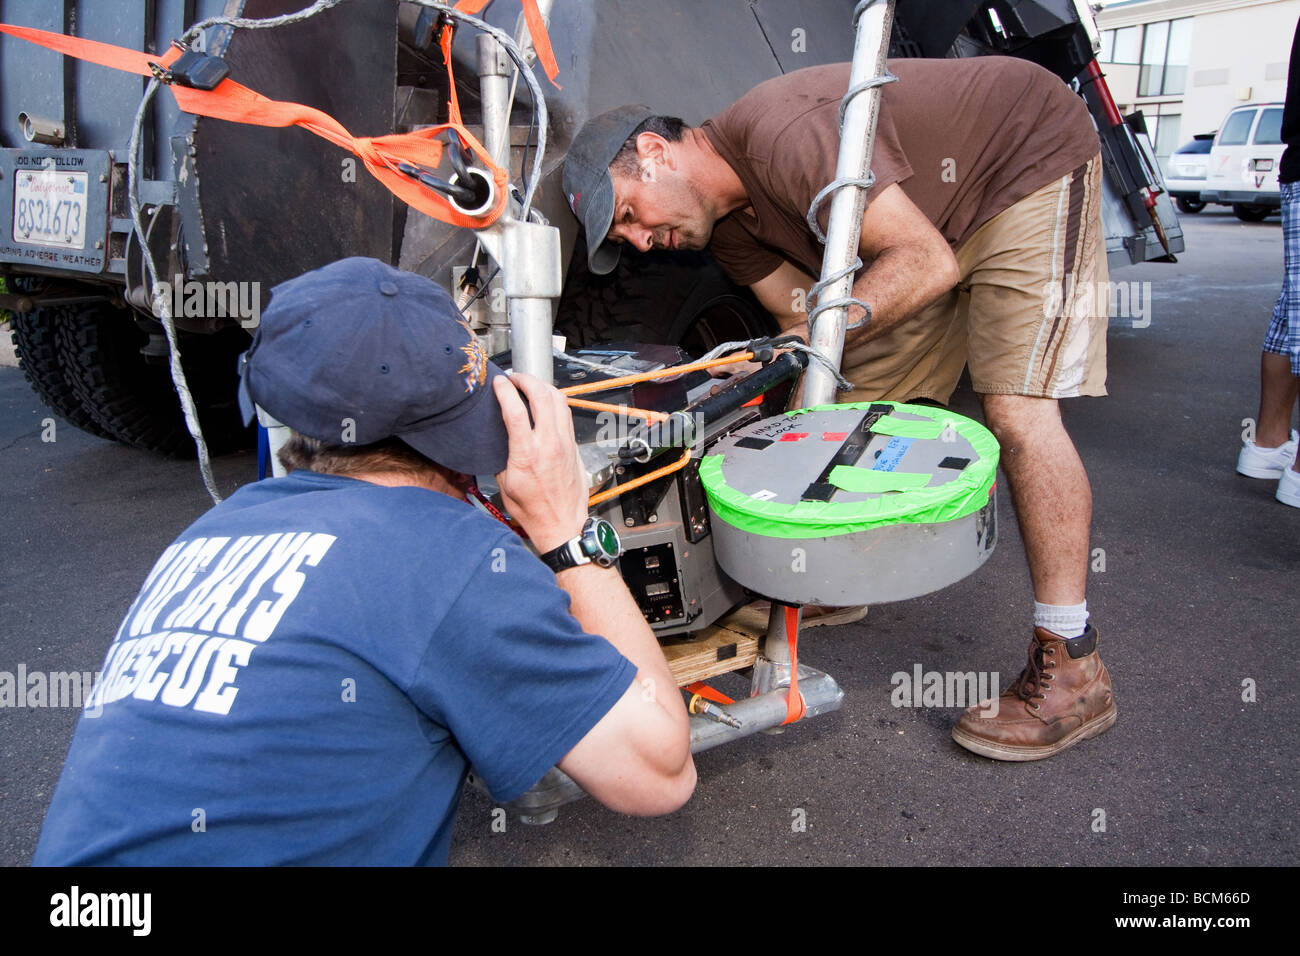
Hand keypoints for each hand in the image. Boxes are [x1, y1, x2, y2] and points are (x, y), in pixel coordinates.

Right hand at [492, 372, 587, 552]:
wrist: (562, 524)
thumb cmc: (533, 510)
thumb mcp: (504, 484)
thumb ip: (501, 455)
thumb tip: (497, 436)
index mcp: (527, 454)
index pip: (515, 410)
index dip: (505, 390)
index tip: (498, 382)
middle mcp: (549, 444)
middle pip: (542, 396)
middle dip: (526, 379)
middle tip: (514, 377)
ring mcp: (564, 443)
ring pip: (559, 400)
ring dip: (543, 386)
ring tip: (529, 384)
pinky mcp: (573, 446)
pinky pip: (566, 414)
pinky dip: (554, 401)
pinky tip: (545, 401)